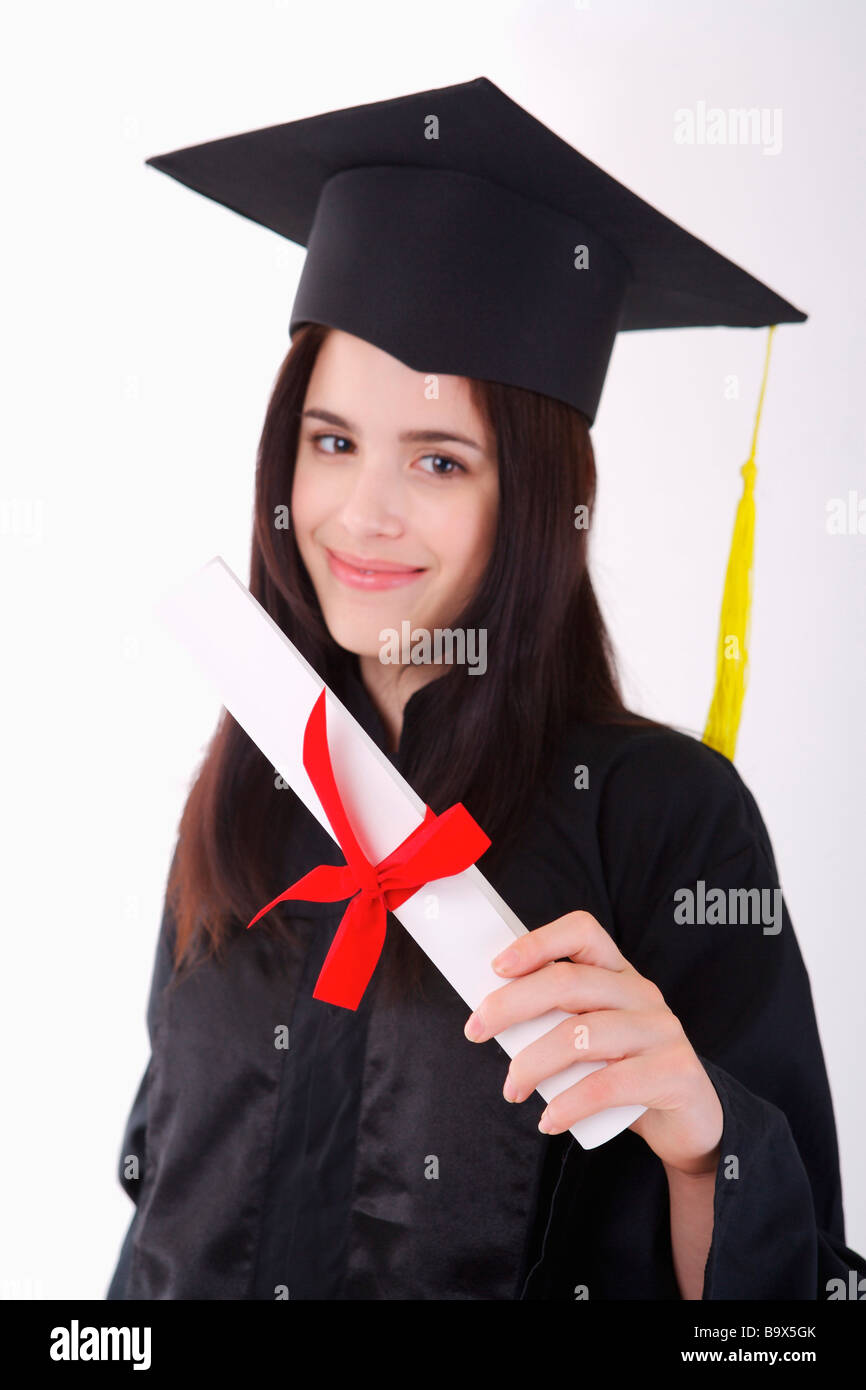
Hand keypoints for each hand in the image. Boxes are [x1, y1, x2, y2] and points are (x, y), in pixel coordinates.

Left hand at [464, 910, 722, 1175]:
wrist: (688, 1120)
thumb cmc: (624, 1071)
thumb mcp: (592, 1035)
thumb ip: (557, 1018)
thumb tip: (490, 1017)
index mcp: (618, 973)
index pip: (582, 931)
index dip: (537, 941)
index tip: (496, 966)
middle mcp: (642, 993)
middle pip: (569, 982)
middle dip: (512, 1004)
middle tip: (474, 1031)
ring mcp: (661, 1031)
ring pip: (582, 1035)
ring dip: (533, 1063)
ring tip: (512, 1089)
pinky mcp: (673, 1072)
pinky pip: (610, 1085)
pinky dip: (570, 1104)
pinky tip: (549, 1120)